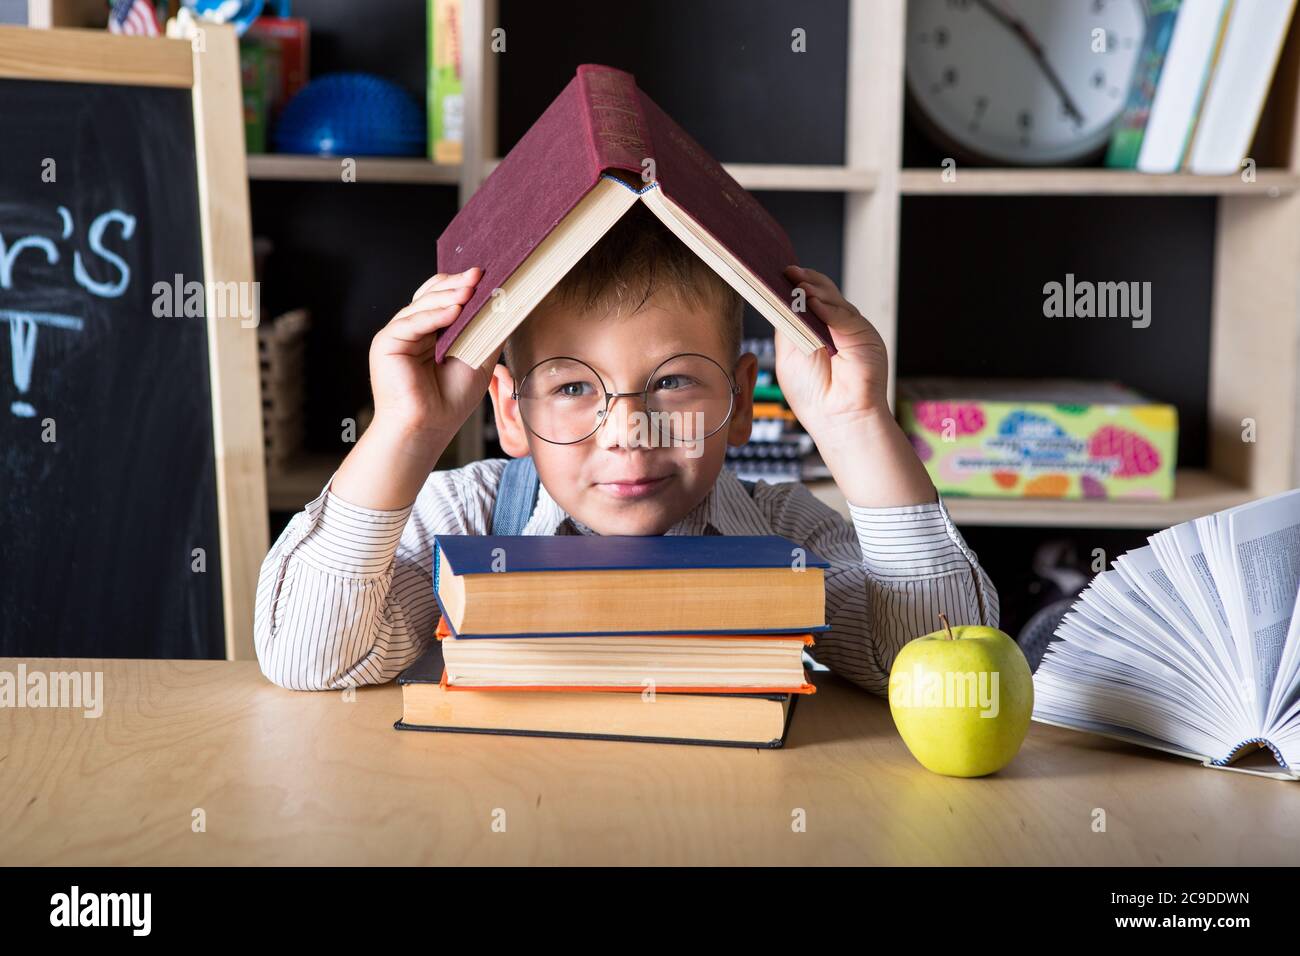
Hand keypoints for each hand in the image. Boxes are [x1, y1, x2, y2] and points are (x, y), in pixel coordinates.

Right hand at [369, 267, 499, 445]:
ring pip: (422, 305)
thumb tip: (506, 306)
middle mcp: (412, 330)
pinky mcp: (387, 343)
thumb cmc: (450, 401)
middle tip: (479, 275)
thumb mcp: (478, 359)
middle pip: (432, 296)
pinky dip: (434, 315)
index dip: (462, 286)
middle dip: (456, 285)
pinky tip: (454, 310)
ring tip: (471, 289)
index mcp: (431, 332)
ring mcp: (398, 335)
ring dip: (448, 295)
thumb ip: (486, 332)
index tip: (486, 276)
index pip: (444, 299)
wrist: (428, 428)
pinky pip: (412, 321)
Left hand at [774, 265, 889, 436]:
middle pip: (819, 292)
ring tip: (796, 285)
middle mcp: (833, 324)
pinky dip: (828, 308)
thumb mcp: (789, 354)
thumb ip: (787, 325)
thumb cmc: (812, 393)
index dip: (791, 286)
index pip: (804, 298)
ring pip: (832, 298)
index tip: (776, 274)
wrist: (838, 416)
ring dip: (813, 290)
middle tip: (786, 272)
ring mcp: (849, 327)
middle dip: (802, 281)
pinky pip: (843, 315)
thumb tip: (778, 298)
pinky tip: (813, 303)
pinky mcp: (863, 333)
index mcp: (814, 329)